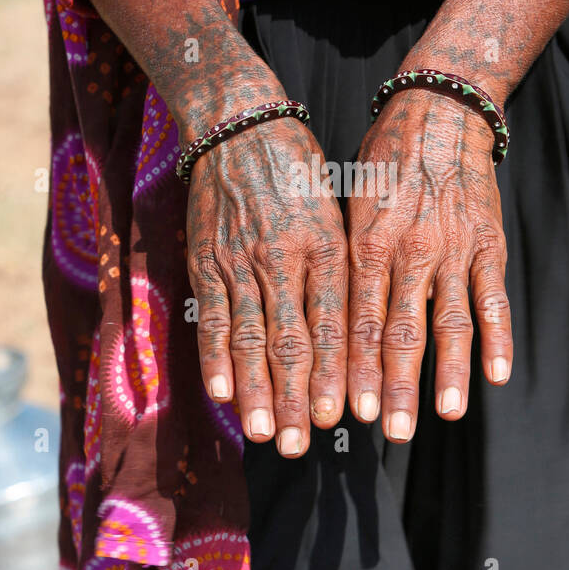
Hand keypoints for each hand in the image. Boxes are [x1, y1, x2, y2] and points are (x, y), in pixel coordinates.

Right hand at [187, 116, 347, 455]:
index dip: (340, 373)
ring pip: (251, 337)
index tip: (347, 417)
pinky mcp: (207, 259)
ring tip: (266, 433)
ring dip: (258, 391)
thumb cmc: (300, 172)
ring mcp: (241, 260)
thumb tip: (362, 329)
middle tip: (304, 444)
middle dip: (299, 398)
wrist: (240, 125)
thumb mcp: (337, 212)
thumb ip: (345, 269)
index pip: (336, 322)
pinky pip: (211, 316)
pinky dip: (215, 357)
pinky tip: (222, 393)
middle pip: (294, 341)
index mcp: (328, 245)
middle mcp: (285, 256)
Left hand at [346, 89, 511, 441]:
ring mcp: (454, 250)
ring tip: (447, 415)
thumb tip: (324, 322)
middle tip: (391, 432)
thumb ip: (344, 263)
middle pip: (400, 332)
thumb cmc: (383, 162)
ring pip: (450, 323)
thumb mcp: (348, 206)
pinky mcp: (489, 245)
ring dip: (449, 373)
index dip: (353, 370)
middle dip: (395, 387)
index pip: (357, 322)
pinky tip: (497, 375)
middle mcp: (410, 252)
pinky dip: (498, 338)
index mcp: (367, 245)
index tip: (347, 412)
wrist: (438, 113)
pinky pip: (494, 299)